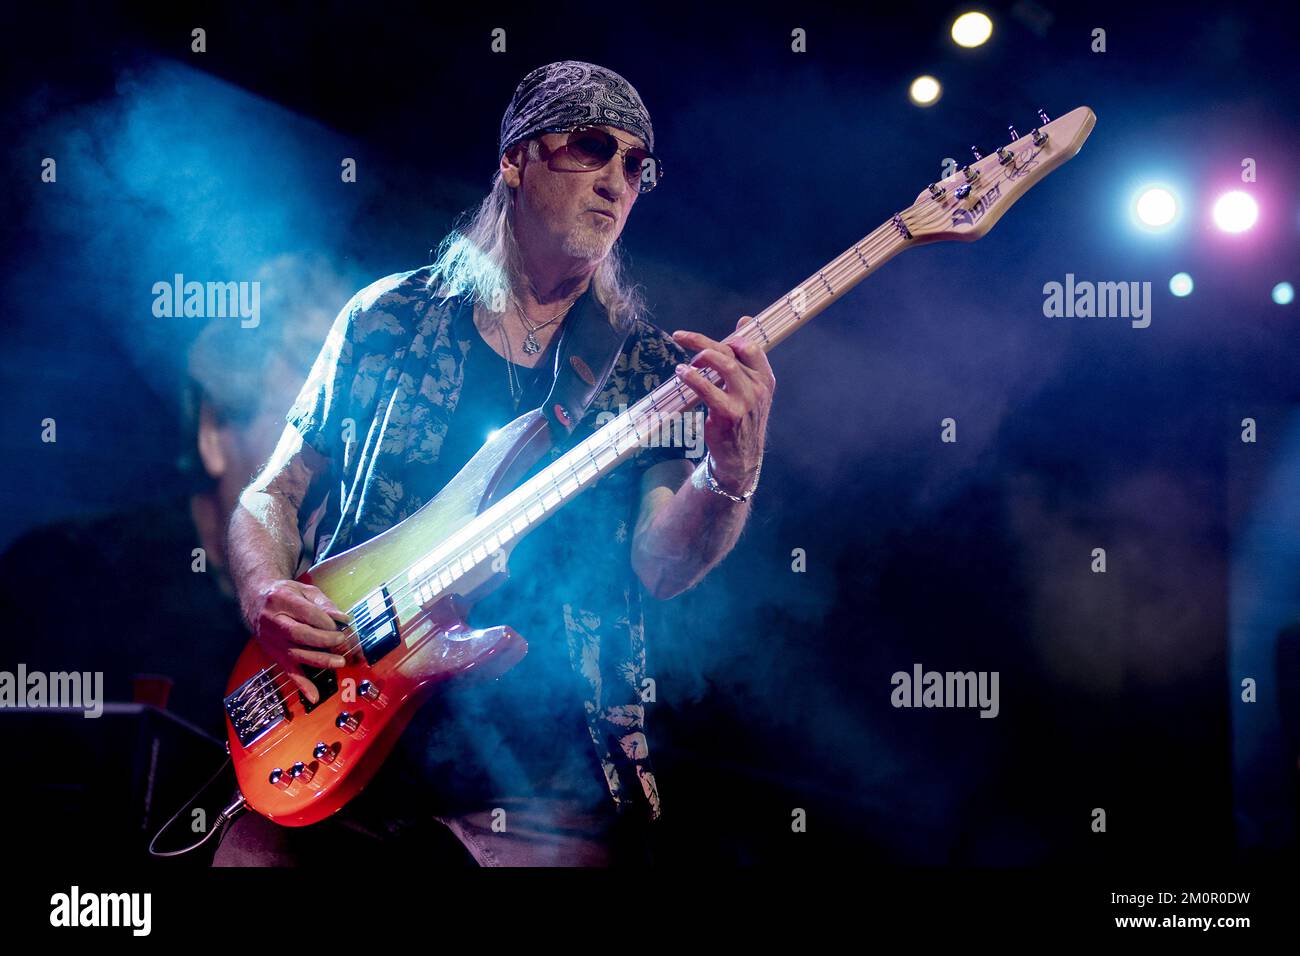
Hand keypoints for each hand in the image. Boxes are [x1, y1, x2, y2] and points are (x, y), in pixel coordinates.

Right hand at [247, 579, 350, 703]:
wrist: (255, 600)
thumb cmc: (284, 593)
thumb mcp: (304, 590)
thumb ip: (324, 604)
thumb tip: (343, 619)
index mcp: (281, 599)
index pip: (306, 613)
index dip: (325, 620)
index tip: (341, 624)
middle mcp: (273, 621)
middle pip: (299, 633)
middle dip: (323, 639)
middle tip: (341, 640)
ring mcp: (272, 641)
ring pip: (295, 654)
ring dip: (319, 660)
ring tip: (339, 662)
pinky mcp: (274, 655)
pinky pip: (288, 671)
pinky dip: (302, 685)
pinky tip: (314, 695)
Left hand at [672, 317, 775, 494]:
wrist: (740, 456)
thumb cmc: (741, 418)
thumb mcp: (750, 388)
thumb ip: (745, 357)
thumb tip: (743, 320)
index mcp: (765, 378)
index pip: (750, 345)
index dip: (729, 337)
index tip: (708, 340)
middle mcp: (758, 387)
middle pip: (732, 351)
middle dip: (703, 341)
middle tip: (681, 337)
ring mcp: (745, 400)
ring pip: (723, 364)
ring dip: (700, 356)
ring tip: (684, 362)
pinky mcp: (728, 413)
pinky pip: (707, 388)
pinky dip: (692, 377)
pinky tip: (681, 373)